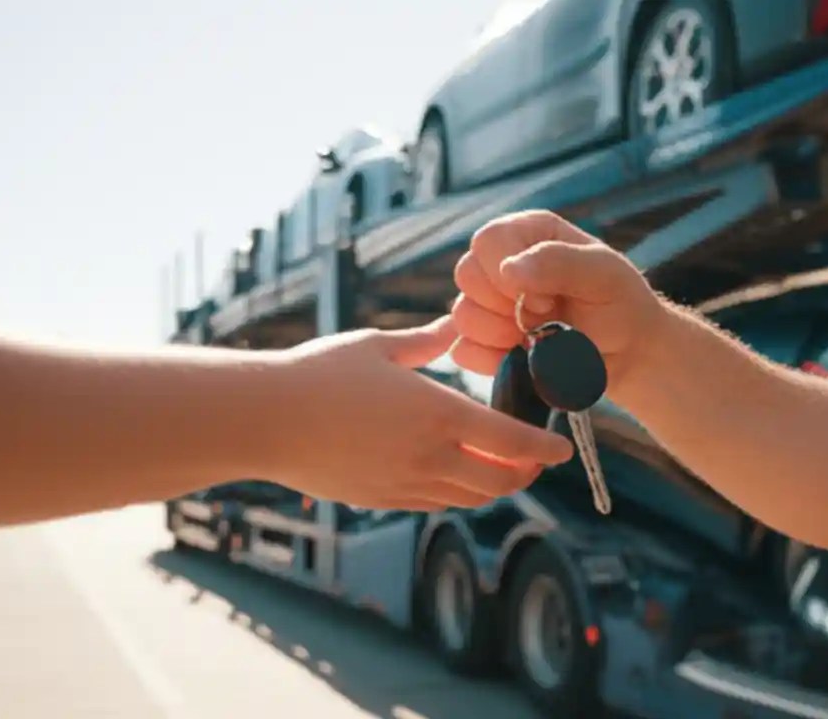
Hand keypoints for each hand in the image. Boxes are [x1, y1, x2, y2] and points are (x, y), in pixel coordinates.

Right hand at [273, 316, 574, 510]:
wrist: (265, 421)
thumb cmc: (320, 374)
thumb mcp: (380, 346)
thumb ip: (427, 341)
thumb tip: (458, 323)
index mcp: (438, 416)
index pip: (512, 442)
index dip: (544, 449)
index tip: (562, 449)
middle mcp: (429, 458)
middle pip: (499, 482)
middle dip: (525, 473)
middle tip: (535, 459)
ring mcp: (405, 485)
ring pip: (469, 498)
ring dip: (492, 485)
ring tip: (500, 466)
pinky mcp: (381, 499)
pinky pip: (435, 502)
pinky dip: (456, 492)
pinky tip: (453, 472)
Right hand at [450, 210, 666, 390]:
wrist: (629, 355)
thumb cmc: (621, 305)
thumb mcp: (603, 274)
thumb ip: (557, 262)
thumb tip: (508, 269)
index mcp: (527, 233)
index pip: (487, 241)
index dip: (507, 273)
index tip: (547, 297)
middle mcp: (502, 262)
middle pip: (466, 275)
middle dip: (505, 304)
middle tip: (547, 315)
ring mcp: (490, 304)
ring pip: (463, 316)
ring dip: (502, 333)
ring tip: (540, 336)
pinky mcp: (486, 342)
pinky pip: (462, 350)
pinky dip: (491, 359)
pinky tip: (524, 355)